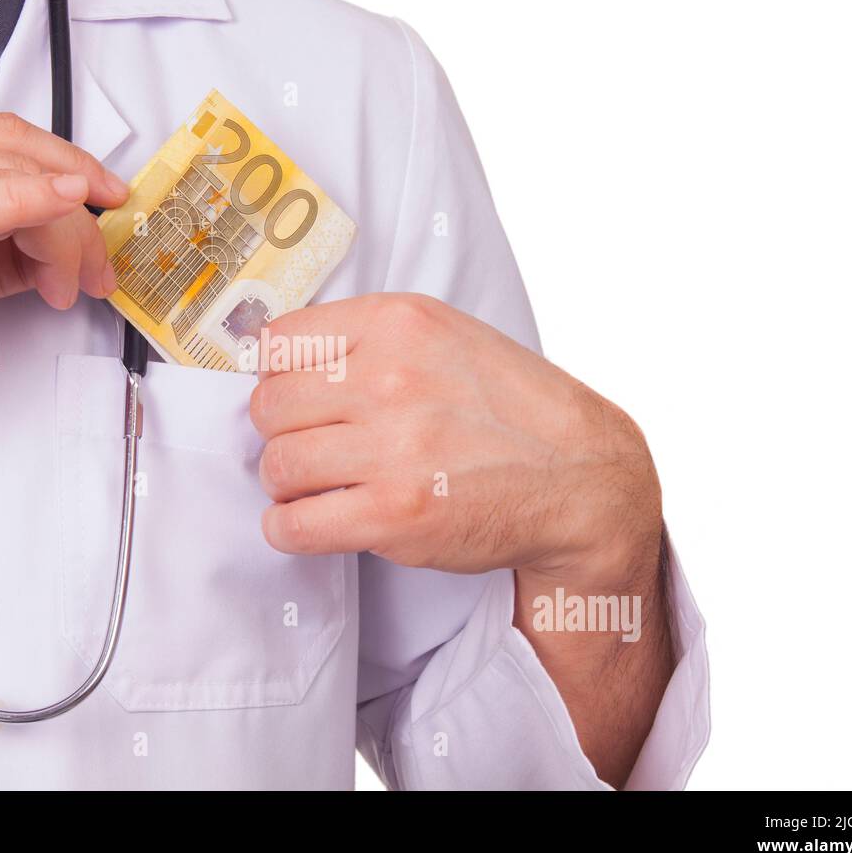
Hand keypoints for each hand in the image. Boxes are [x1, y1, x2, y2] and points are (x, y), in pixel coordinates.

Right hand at [0, 112, 127, 442]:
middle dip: (79, 203)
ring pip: (16, 178)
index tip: (101, 197)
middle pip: (18, 152)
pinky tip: (70, 214)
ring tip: (73, 282)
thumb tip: (50, 249)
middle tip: (101, 257)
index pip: (1, 137)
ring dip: (66, 233)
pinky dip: (40, 203)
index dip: (65, 162)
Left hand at [248, 293, 662, 587]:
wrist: (582, 478)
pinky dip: (289, 529)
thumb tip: (275, 359)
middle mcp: (390, 379)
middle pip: (269, 407)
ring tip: (319, 486)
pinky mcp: (394, 515)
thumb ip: (368, 339)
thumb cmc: (510, 408)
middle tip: (313, 446)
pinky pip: (293, 525)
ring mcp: (392, 449)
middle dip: (282, 432)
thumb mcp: (446, 336)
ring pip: (277, 466)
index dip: (277, 376)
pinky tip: (313, 522)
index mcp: (398, 323)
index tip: (295, 397)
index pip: (278, 342)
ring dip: (287, 483)